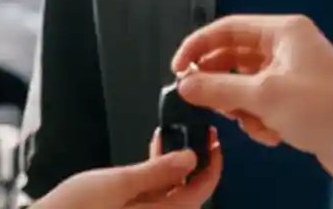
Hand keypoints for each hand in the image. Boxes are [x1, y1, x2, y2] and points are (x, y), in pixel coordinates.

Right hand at [33, 129, 221, 208]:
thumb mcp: (117, 183)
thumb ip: (156, 171)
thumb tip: (190, 159)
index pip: (201, 191)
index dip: (212, 165)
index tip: (215, 141)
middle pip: (189, 193)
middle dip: (194, 163)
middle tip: (196, 134)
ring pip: (171, 194)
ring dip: (175, 168)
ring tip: (170, 139)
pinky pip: (154, 198)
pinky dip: (157, 178)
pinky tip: (150, 159)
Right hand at [171, 14, 332, 177]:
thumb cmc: (329, 109)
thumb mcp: (264, 97)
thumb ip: (219, 89)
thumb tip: (186, 84)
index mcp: (285, 32)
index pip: (228, 28)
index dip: (199, 46)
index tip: (178, 67)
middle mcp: (289, 47)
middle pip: (235, 58)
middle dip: (220, 83)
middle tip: (202, 99)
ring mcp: (293, 74)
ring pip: (245, 85)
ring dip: (241, 107)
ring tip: (250, 120)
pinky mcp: (297, 100)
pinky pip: (262, 104)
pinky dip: (260, 120)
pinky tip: (272, 133)